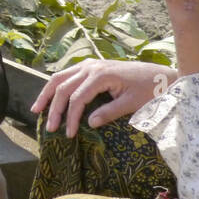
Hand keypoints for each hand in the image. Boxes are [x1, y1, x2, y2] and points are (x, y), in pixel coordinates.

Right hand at [31, 58, 173, 136]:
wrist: (161, 75)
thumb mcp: (132, 103)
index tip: (68, 134)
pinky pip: (66, 75)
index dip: (69, 117)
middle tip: (50, 127)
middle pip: (62, 86)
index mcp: (100, 75)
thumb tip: (88, 124)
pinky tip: (51, 97)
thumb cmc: (150, 90)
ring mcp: (88, 64)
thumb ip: (110, 112)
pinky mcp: (90, 66)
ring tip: (37, 109)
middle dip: (53, 107)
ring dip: (47, 94)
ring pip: (59, 77)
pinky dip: (56, 86)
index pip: (76, 98)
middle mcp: (90, 67)